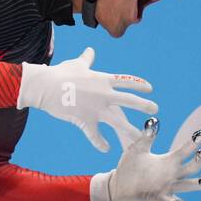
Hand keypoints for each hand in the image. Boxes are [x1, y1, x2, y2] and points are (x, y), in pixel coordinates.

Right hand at [17, 46, 155, 152]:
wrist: (46, 86)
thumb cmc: (61, 73)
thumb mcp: (76, 64)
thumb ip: (86, 59)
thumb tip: (90, 50)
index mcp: (103, 79)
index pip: (126, 81)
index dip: (139, 84)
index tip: (149, 88)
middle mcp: (103, 94)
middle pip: (128, 100)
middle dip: (143, 105)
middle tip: (155, 109)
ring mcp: (95, 108)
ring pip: (117, 122)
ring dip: (129, 131)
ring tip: (140, 138)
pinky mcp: (85, 120)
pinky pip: (95, 135)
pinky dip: (100, 143)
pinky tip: (106, 149)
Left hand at [90, 117, 200, 200]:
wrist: (116, 187)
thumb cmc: (128, 167)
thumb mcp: (137, 149)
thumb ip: (145, 137)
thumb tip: (152, 121)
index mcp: (168, 161)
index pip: (185, 151)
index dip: (194, 142)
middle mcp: (171, 175)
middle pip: (192, 168)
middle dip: (199, 161)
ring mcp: (166, 188)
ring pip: (187, 186)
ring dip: (198, 183)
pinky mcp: (156, 198)